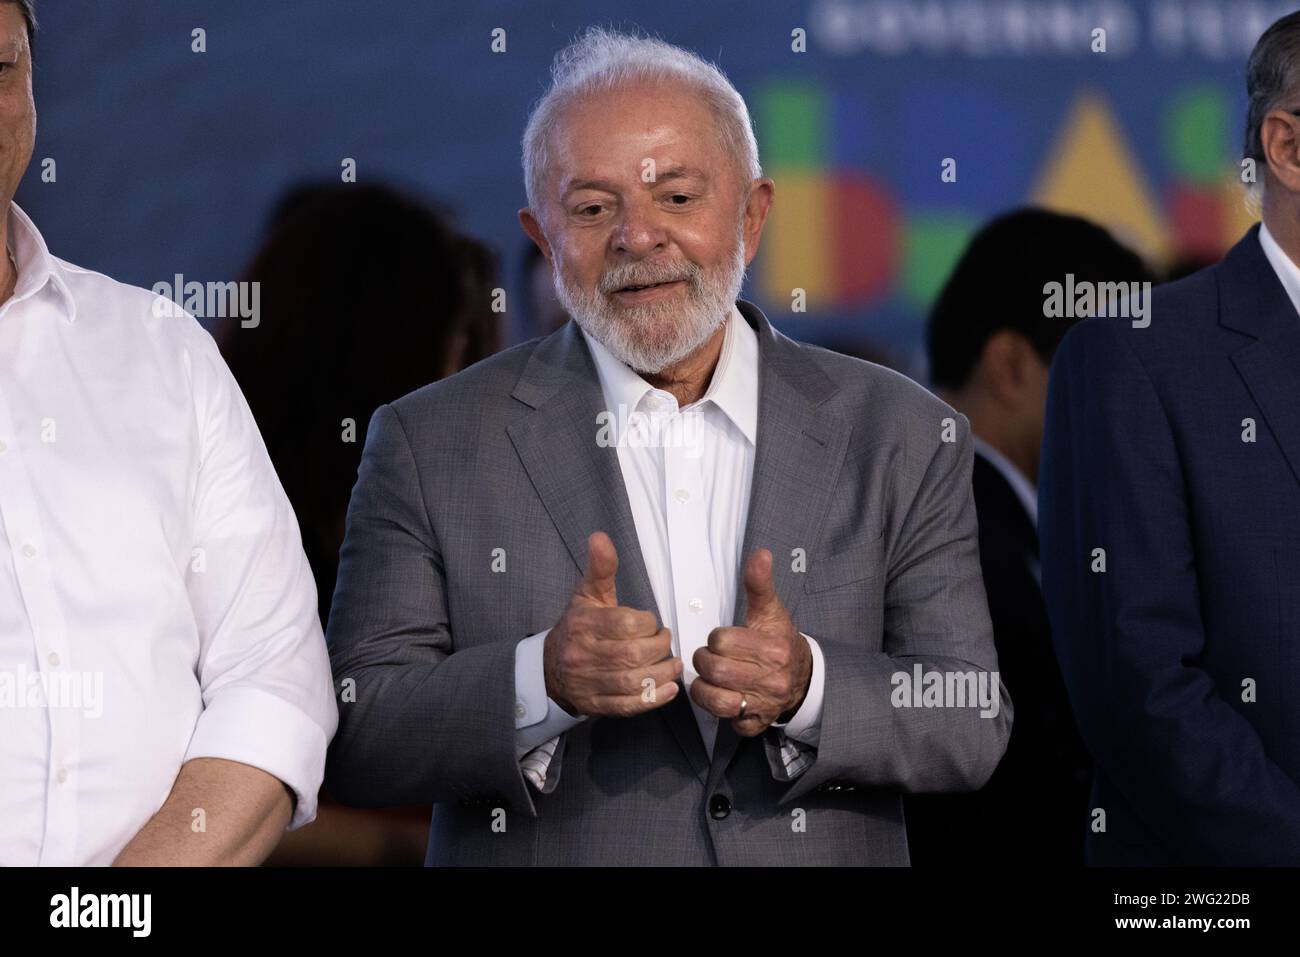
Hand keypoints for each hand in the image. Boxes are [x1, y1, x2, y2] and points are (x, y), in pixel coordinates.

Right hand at [543, 531, 681, 716]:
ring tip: (675, 665)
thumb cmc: (578, 626)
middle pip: (631, 655)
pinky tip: (669, 688)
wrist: (549, 667)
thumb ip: (600, 568)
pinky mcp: (594, 705)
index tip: (655, 624)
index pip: (624, 624)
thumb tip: (600, 537)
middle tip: (668, 642)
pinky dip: (652, 699)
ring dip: (661, 674)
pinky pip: (626, 706)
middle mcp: (582, 654)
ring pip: (631, 682)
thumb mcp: (588, 594)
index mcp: (583, 624)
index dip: (648, 624)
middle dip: (659, 649)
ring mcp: (587, 683)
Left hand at [690, 547, 811, 736]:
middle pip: (716, 670)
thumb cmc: (779, 640)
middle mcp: (772, 679)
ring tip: (708, 679)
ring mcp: (766, 704)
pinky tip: (724, 697)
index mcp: (774, 648)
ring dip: (704, 689)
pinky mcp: (759, 723)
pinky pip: (730, 724)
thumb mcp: (771, 611)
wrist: (804, 677)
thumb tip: (760, 554)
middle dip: (704, 662)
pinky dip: (721, 714)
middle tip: (709, 658)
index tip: (721, 639)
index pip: (722, 641)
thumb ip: (760, 584)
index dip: (715, 638)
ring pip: (717, 701)